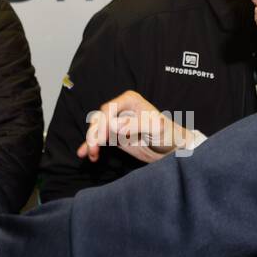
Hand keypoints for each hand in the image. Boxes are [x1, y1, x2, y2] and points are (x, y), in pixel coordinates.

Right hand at [76, 89, 196, 162]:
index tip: (102, 138)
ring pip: (96, 129)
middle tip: (94, 149)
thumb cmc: (168, 134)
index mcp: (130, 100)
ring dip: (91, 141)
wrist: (173, 148)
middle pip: (99, 119)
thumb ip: (135, 124)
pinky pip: (100, 139)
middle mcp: (120, 109)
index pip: (109, 109)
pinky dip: (92, 146)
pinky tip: (84, 154)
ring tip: (91, 155)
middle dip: (94, 134)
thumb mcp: (155, 128)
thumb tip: (114, 125)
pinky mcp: (115, 135)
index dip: (103, 123)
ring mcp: (116, 122)